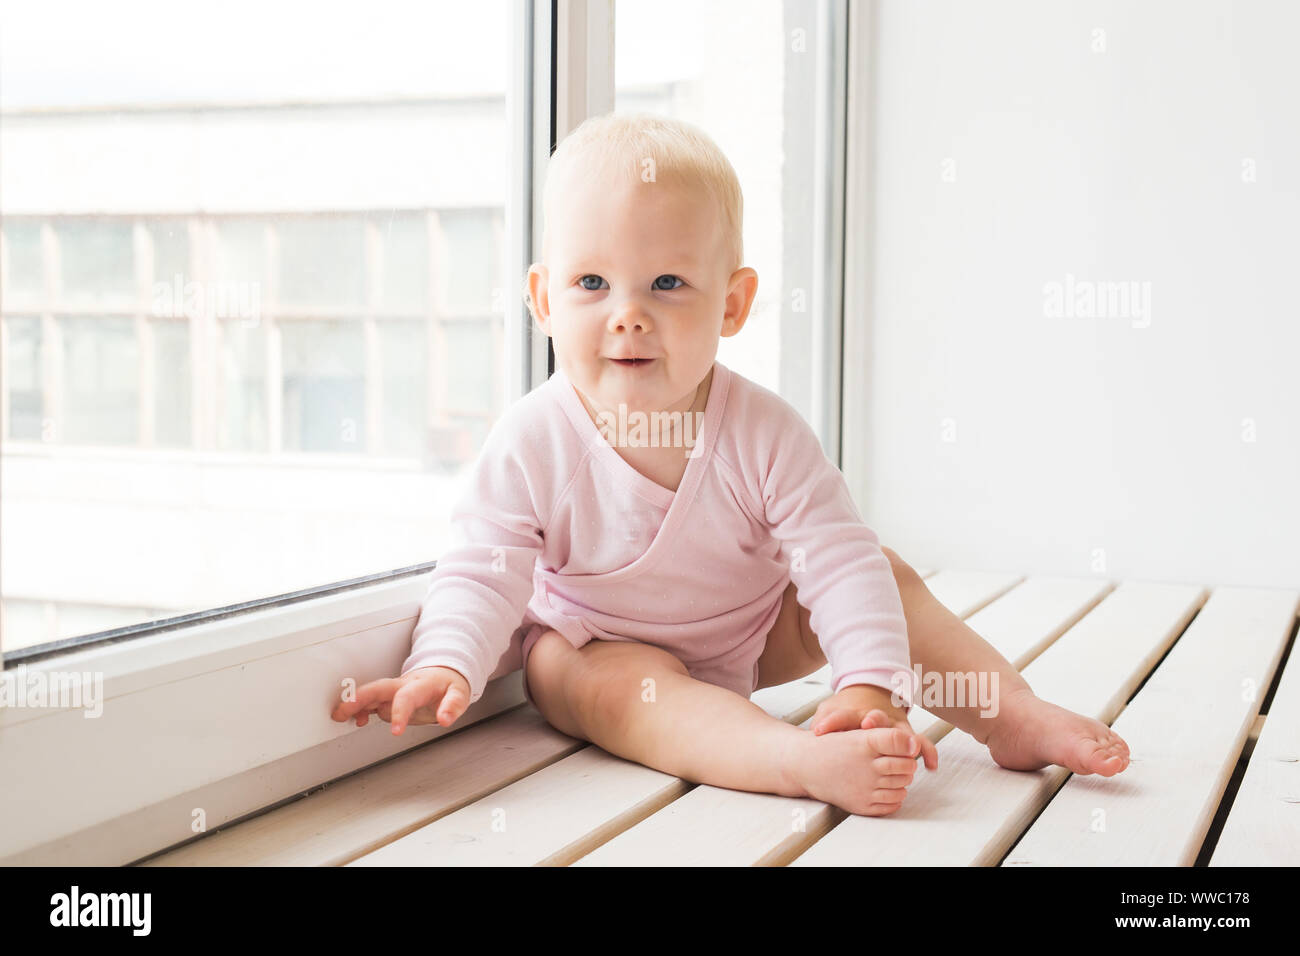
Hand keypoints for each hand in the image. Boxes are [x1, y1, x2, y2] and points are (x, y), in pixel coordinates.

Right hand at [330, 666, 471, 735]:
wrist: (444, 674)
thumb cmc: (449, 685)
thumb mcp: (460, 694)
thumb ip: (452, 707)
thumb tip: (444, 719)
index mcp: (421, 684)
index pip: (406, 697)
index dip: (399, 713)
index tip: (395, 731)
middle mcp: (403, 684)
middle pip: (378, 688)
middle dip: (359, 698)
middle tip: (343, 712)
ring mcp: (393, 689)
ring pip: (370, 693)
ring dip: (353, 703)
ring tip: (338, 716)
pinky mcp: (388, 696)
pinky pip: (370, 701)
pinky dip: (359, 709)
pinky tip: (353, 720)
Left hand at [809, 683, 938, 770]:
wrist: (869, 695)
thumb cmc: (845, 711)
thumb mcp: (830, 710)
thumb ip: (824, 720)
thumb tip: (814, 734)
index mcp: (854, 712)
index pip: (841, 715)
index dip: (831, 722)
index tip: (820, 730)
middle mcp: (877, 717)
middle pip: (877, 718)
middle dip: (873, 721)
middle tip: (868, 724)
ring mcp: (894, 725)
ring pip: (902, 730)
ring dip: (905, 739)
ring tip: (910, 750)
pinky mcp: (908, 735)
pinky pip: (922, 743)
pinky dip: (929, 753)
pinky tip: (931, 766)